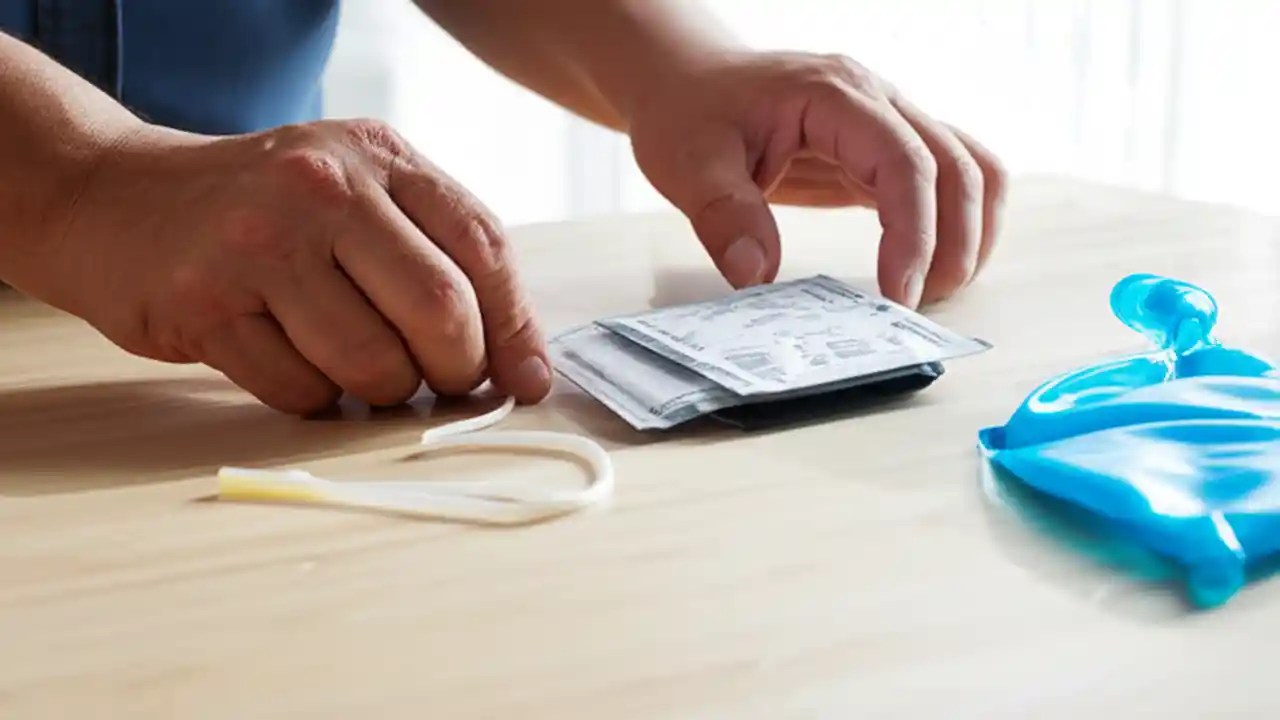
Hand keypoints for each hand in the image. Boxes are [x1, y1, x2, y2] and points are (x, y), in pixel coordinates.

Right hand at [32, 120, 550, 413]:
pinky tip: (294, 364)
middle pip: (439, 311)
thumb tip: (524, 369)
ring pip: (373, 364)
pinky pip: (301, 393)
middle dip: (454, 370)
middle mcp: (323, 187)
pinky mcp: (205, 304)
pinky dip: (315, 401)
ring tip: (359, 371)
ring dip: (383, 394)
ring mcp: (259, 243)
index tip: (525, 381)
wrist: (113, 196)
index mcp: (378, 156)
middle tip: (437, 382)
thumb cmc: (261, 210)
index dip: (516, 329)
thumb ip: (439, 259)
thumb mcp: (357, 194)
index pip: (484, 247)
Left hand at [627, 51, 1007, 307]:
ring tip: (934, 293)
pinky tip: (932, 267)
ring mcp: (889, 120)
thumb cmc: (689, 111)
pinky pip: (948, 179)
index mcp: (835, 95)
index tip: (897, 295)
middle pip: (957, 166)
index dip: (913, 233)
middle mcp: (877, 99)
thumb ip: (723, 215)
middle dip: (953, 243)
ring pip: (970, 168)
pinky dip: (956, 224)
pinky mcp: (884, 149)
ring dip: (970, 233)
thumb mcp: (688, 162)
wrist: (688, 79)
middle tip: (917, 308)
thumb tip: (756, 275)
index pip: (905, 161)